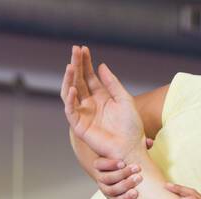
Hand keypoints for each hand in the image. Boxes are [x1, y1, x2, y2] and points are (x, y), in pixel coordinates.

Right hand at [61, 44, 145, 161]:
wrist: (130, 147)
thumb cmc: (131, 127)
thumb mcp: (124, 99)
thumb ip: (112, 83)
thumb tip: (101, 66)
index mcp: (101, 96)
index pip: (89, 76)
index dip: (85, 62)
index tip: (83, 48)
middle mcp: (90, 104)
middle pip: (79, 80)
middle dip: (76, 65)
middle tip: (74, 50)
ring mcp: (83, 114)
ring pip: (71, 93)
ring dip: (69, 79)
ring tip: (70, 66)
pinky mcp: (79, 126)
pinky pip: (71, 111)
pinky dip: (69, 100)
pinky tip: (73, 88)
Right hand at [89, 137, 153, 198]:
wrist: (115, 170)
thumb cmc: (121, 157)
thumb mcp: (124, 149)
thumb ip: (136, 144)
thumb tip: (150, 142)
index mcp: (99, 164)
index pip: (100, 164)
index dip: (111, 164)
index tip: (123, 162)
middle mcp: (100, 177)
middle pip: (107, 178)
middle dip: (122, 174)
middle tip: (137, 168)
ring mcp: (104, 188)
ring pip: (112, 190)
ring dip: (125, 185)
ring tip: (138, 179)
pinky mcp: (111, 197)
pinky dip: (125, 198)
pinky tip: (136, 193)